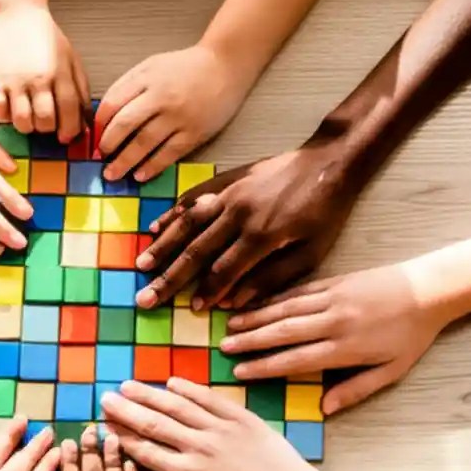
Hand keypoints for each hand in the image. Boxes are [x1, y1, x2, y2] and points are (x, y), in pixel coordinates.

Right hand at [0, 2, 89, 141]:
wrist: (15, 13)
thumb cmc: (45, 38)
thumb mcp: (71, 59)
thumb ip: (80, 90)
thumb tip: (87, 122)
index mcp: (59, 73)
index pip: (69, 113)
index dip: (70, 130)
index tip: (67, 136)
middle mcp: (37, 79)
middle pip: (46, 121)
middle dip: (48, 129)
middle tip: (46, 124)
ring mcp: (14, 81)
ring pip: (22, 122)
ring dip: (27, 126)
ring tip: (29, 116)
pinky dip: (5, 116)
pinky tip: (11, 107)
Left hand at [96, 45, 255, 182]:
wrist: (225, 66)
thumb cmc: (186, 67)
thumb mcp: (152, 66)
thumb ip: (129, 86)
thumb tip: (104, 115)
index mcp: (146, 78)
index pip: (113, 102)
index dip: (99, 123)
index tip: (94, 136)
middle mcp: (161, 97)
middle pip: (125, 124)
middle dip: (108, 145)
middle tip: (100, 158)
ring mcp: (178, 116)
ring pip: (145, 143)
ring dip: (125, 161)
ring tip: (112, 174)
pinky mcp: (195, 132)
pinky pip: (169, 153)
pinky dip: (152, 166)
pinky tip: (140, 175)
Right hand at [101, 378, 332, 470]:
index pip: (146, 450)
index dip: (122, 437)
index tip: (104, 426)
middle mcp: (198, 446)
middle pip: (154, 423)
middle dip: (126, 410)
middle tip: (105, 399)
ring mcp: (219, 428)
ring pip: (177, 406)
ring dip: (149, 394)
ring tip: (128, 385)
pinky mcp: (240, 417)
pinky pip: (208, 398)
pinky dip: (188, 389)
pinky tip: (171, 382)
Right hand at [135, 144, 358, 309]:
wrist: (329, 161)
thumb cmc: (325, 212)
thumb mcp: (310, 253)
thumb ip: (272, 278)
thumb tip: (234, 301)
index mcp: (261, 235)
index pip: (223, 270)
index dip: (206, 292)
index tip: (192, 309)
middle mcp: (238, 213)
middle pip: (196, 251)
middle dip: (169, 278)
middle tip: (146, 298)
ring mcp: (229, 193)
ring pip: (187, 223)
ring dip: (162, 246)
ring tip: (141, 266)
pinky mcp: (227, 179)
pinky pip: (193, 198)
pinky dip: (172, 213)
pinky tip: (155, 227)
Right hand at [222, 265, 446, 413]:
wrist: (428, 290)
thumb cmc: (411, 336)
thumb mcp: (391, 371)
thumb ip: (356, 389)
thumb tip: (324, 408)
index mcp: (345, 347)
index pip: (295, 359)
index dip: (264, 367)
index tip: (240, 373)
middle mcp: (333, 321)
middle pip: (283, 332)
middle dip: (250, 341)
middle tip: (223, 349)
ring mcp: (331, 298)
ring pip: (285, 309)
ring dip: (256, 317)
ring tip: (230, 325)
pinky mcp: (334, 281)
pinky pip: (298, 291)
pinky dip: (274, 298)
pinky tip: (257, 303)